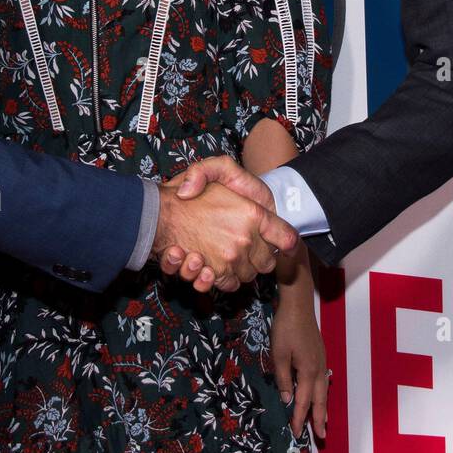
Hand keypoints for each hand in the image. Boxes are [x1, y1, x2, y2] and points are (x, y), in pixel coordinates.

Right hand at [153, 175, 295, 293]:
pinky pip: (227, 284)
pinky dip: (219, 280)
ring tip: (219, 253)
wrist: (163, 213)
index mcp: (253, 213)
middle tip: (244, 245)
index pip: (288, 238)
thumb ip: (221, 171)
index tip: (286, 245)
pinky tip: (205, 268)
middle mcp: (244, 238)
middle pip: (269, 262)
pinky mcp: (213, 272)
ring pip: (248, 275)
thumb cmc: (199, 189)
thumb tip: (205, 193)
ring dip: (239, 269)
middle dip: (261, 257)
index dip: (289, 243)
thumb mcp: (218, 167)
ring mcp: (229, 258)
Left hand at [271, 246, 328, 440]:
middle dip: (319, 418)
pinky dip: (323, 393)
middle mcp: (318, 369)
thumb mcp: (278, 354)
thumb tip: (287, 399)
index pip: (303, 400)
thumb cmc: (286, 328)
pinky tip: (320, 394)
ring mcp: (322, 361)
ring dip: (323, 407)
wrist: (298, 304)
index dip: (299, 417)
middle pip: (320, 399)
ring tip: (323, 421)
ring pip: (324, 390)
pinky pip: (323, 380)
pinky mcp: (320, 355)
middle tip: (321, 436)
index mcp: (308, 371)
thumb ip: (283, 378)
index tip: (296, 433)